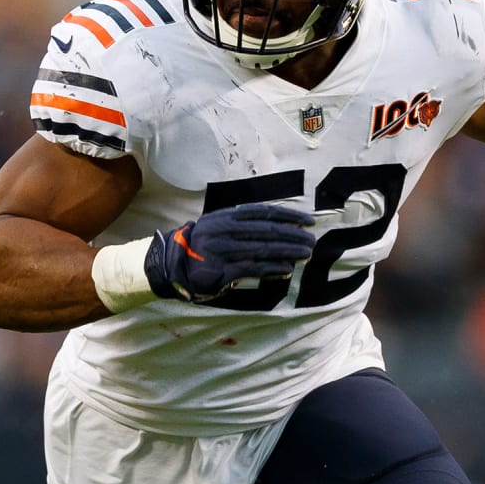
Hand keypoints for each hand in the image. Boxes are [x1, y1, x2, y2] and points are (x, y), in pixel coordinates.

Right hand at [144, 203, 315, 301]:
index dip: (289, 216)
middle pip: (267, 231)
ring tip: (306, 254)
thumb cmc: (204, 243)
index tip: (308, 221)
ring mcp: (222, 250)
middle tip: (312, 241)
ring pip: (262, 249)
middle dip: (293, 235)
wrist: (172, 262)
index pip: (264, 212)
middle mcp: (225, 230)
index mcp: (227, 216)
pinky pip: (251, 268)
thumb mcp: (220, 225)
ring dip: (287, 252)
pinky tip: (286, 269)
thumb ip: (245, 224)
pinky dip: (271, 268)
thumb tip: (281, 227)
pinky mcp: (220, 270)